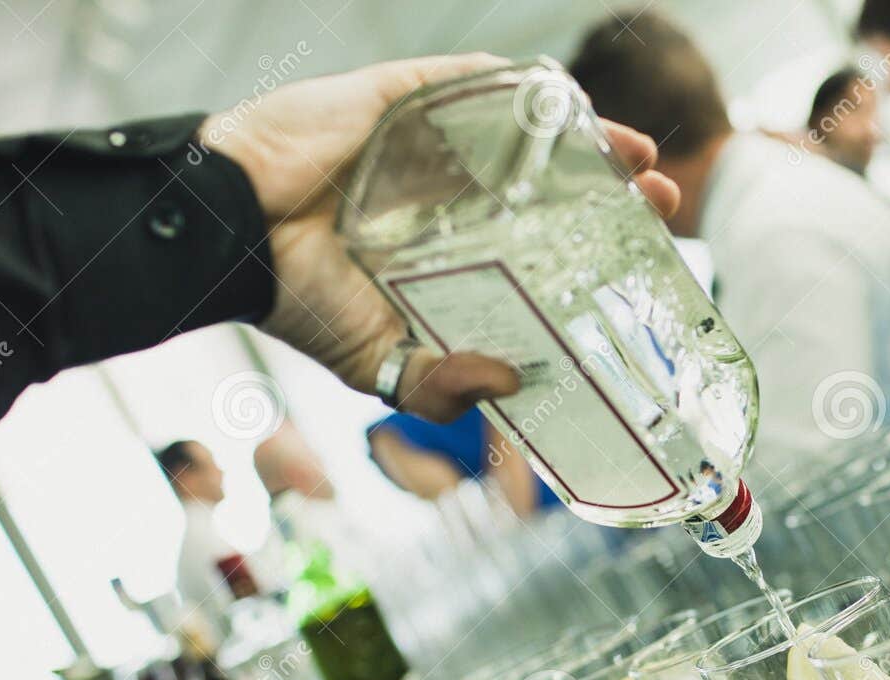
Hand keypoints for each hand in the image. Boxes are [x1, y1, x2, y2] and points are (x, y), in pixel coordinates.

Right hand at [200, 56, 678, 423]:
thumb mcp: (381, 366)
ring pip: (527, 131)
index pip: (542, 245)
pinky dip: (525, 88)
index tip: (646, 255)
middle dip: (611, 190)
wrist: (231, 235)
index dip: (596, 248)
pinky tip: (571, 104)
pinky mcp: (402, 97)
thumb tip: (514, 385)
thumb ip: (440, 386)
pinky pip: (475, 81)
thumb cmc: (300, 302)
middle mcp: (448, 197)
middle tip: (658, 201)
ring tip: (636, 156)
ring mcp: (428, 145)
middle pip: (551, 184)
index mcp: (452, 254)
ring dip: (587, 138)